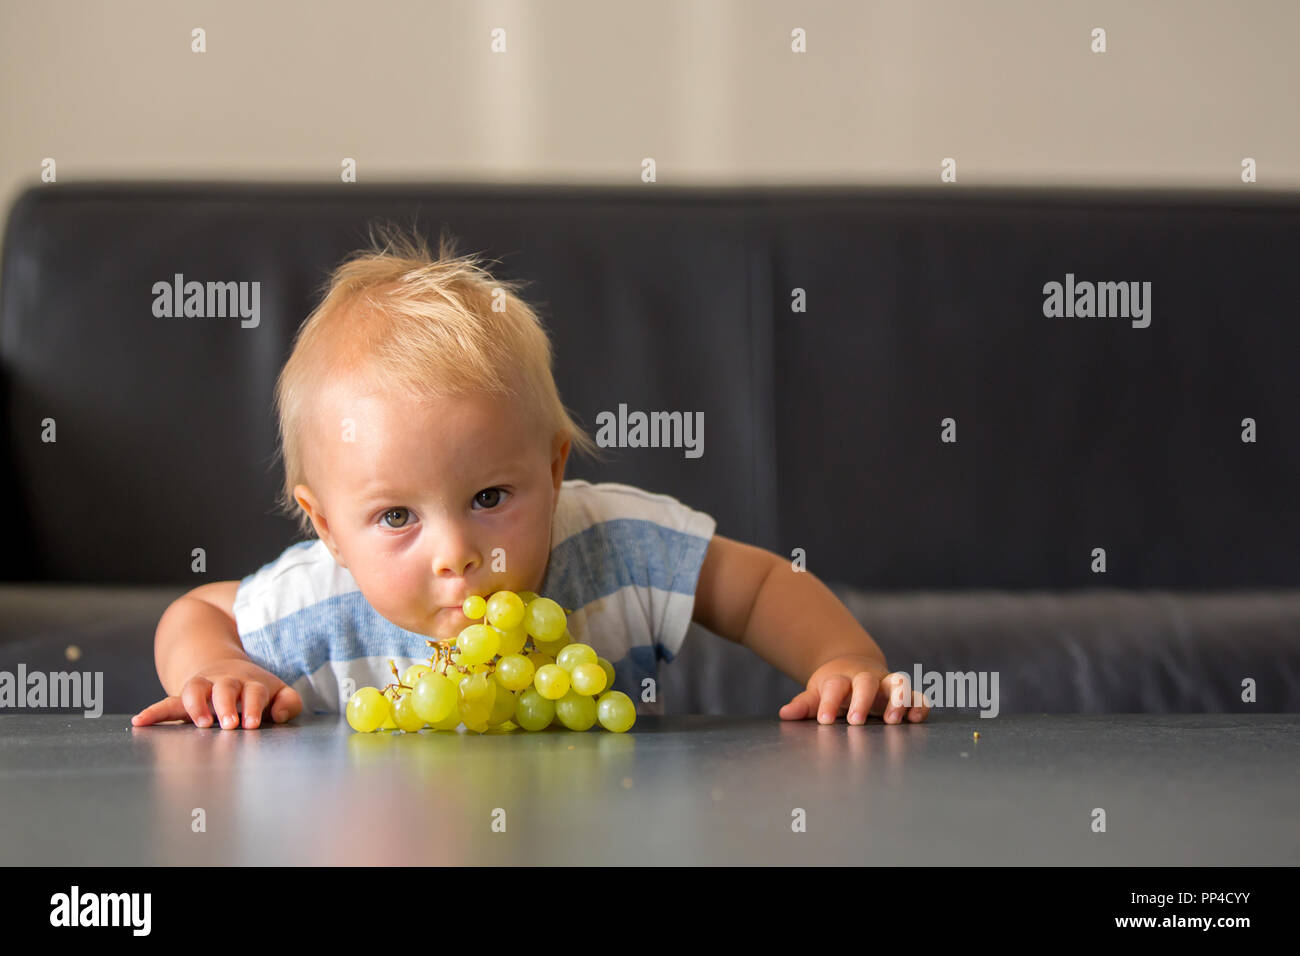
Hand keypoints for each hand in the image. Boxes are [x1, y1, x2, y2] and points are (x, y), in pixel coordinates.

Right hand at [131, 658, 302, 729]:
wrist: (230, 670)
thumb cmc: (258, 691)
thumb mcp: (278, 694)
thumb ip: (288, 702)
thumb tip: (278, 715)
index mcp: (251, 683)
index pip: (253, 692)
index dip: (252, 706)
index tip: (250, 725)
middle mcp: (226, 682)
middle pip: (225, 688)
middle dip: (226, 705)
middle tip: (229, 725)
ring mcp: (204, 687)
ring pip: (196, 689)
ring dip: (196, 704)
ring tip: (200, 723)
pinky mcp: (184, 697)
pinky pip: (167, 702)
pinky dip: (154, 711)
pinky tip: (139, 722)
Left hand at [779, 655, 930, 724]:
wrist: (854, 667)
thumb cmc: (834, 687)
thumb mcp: (816, 694)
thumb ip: (804, 705)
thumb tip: (785, 715)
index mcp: (842, 679)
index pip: (835, 686)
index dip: (828, 703)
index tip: (824, 721)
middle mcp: (866, 678)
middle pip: (866, 682)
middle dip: (862, 701)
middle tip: (855, 722)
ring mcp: (887, 684)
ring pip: (897, 683)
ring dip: (897, 699)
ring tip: (893, 721)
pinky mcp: (905, 694)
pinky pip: (917, 696)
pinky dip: (918, 705)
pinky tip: (916, 718)